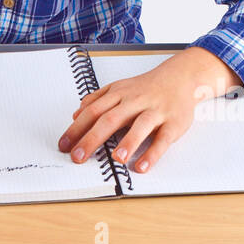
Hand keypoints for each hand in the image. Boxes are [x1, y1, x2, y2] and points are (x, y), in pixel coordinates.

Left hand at [57, 48, 240, 172]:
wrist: (179, 77)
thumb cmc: (145, 87)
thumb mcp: (118, 88)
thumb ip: (96, 100)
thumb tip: (76, 114)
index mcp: (118, 94)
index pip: (93, 111)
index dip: (77, 128)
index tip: (64, 145)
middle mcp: (135, 101)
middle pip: (111, 119)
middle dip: (93, 138)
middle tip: (79, 156)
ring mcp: (155, 111)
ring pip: (140, 125)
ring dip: (128, 142)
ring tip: (116, 158)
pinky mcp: (173, 123)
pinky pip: (163, 139)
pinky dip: (152, 153)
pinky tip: (142, 166)